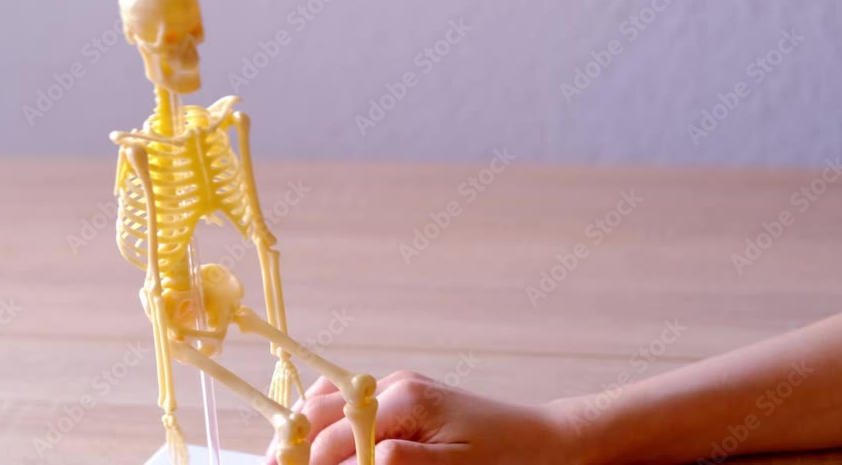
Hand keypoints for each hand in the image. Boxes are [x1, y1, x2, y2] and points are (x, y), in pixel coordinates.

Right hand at [266, 371, 585, 464]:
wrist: (543, 440)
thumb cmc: (505, 459)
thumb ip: (401, 463)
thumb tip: (357, 462)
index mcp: (403, 401)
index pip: (333, 437)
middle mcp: (393, 385)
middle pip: (321, 410)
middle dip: (297, 444)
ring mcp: (397, 386)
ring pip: (330, 400)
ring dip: (310, 429)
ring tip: (297, 459)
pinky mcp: (404, 394)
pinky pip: (350, 402)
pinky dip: (330, 420)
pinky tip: (328, 444)